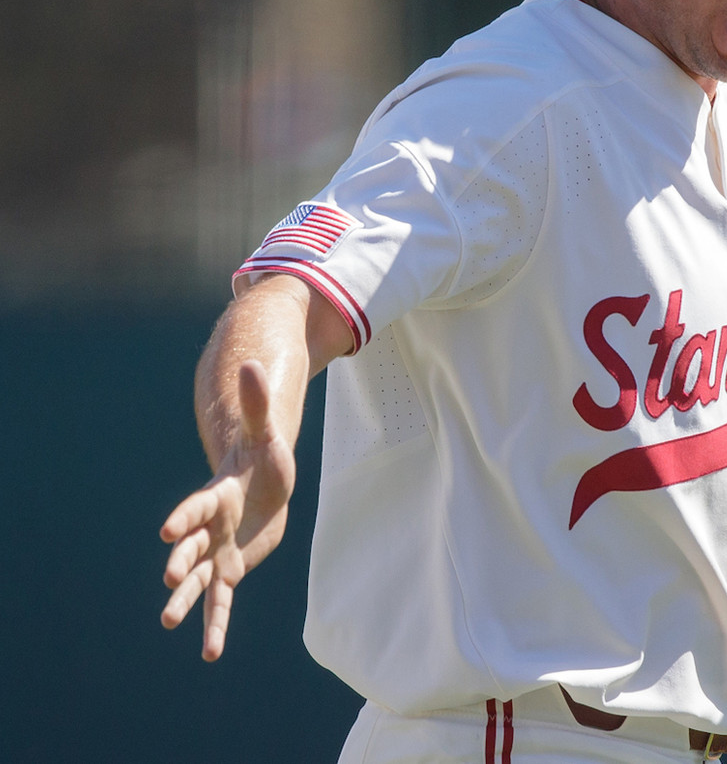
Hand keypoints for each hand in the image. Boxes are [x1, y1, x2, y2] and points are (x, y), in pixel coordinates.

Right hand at [159, 360, 297, 659]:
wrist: (264, 488)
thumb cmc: (264, 462)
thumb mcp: (268, 437)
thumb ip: (257, 407)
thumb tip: (254, 364)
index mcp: (216, 497)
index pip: (197, 507)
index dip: (185, 517)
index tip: (168, 530)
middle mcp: (210, 529)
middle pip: (192, 547)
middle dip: (182, 562)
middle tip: (169, 578)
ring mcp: (217, 553)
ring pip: (198, 582)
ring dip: (184, 602)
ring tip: (168, 623)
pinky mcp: (230, 571)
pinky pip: (221, 603)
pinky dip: (215, 626)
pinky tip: (210, 653)